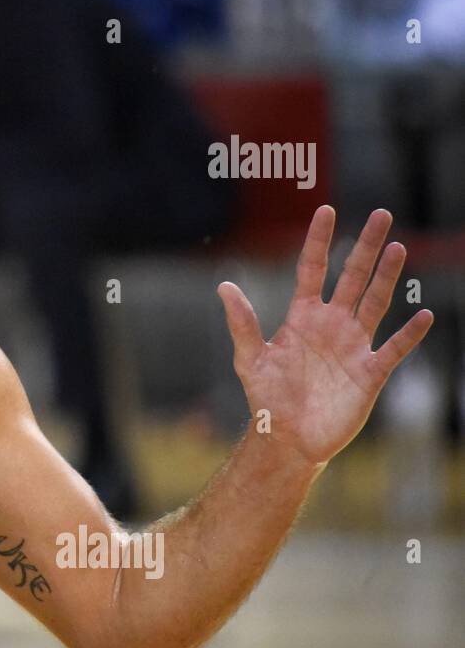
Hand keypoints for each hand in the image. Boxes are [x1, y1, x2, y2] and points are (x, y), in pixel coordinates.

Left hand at [217, 206, 433, 465]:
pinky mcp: (370, 372)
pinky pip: (394, 348)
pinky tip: (423, 315)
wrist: (288, 438)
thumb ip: (242, 323)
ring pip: (376, 302)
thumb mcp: (250, 358)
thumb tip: (224, 285)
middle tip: (381, 213)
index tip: (326, 210)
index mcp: (302, 317)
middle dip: (365, 246)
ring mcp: (354, 346)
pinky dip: (409, 333)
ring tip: (398, 246)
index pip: (313, 269)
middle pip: (353, 276)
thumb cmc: (267, 398)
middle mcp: (332, 324)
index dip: (319, 241)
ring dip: (387, 276)